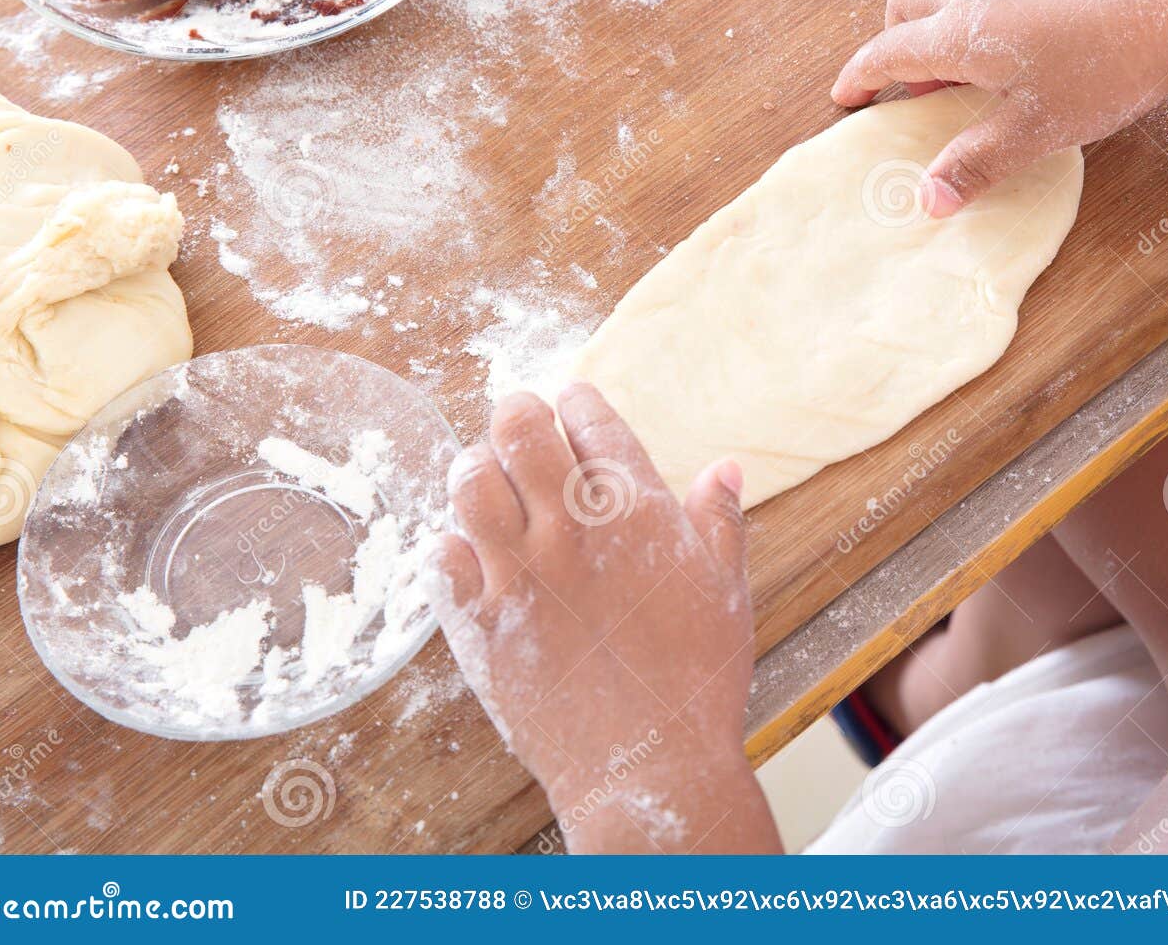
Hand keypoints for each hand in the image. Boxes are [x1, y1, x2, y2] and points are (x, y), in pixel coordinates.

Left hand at [425, 383, 778, 852]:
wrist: (649, 768)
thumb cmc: (697, 679)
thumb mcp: (727, 589)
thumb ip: (720, 519)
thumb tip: (726, 466)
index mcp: (635, 511)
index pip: (589, 416)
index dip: (577, 400)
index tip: (573, 403)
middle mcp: (569, 530)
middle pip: (517, 426)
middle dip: (518, 412)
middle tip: (523, 425)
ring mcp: (517, 574)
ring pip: (467, 479)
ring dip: (477, 467)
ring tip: (490, 478)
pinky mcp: (478, 622)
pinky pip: (440, 555)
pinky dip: (451, 543)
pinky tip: (473, 552)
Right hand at [831, 0, 1167, 214]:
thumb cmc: (1108, 68)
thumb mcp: (1037, 129)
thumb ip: (976, 162)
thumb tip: (927, 201)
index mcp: (960, 32)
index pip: (887, 52)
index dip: (860, 78)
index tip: (844, 99)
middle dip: (891, 38)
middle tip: (908, 84)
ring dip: (933, 21)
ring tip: (961, 68)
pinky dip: (973, 10)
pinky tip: (1014, 46)